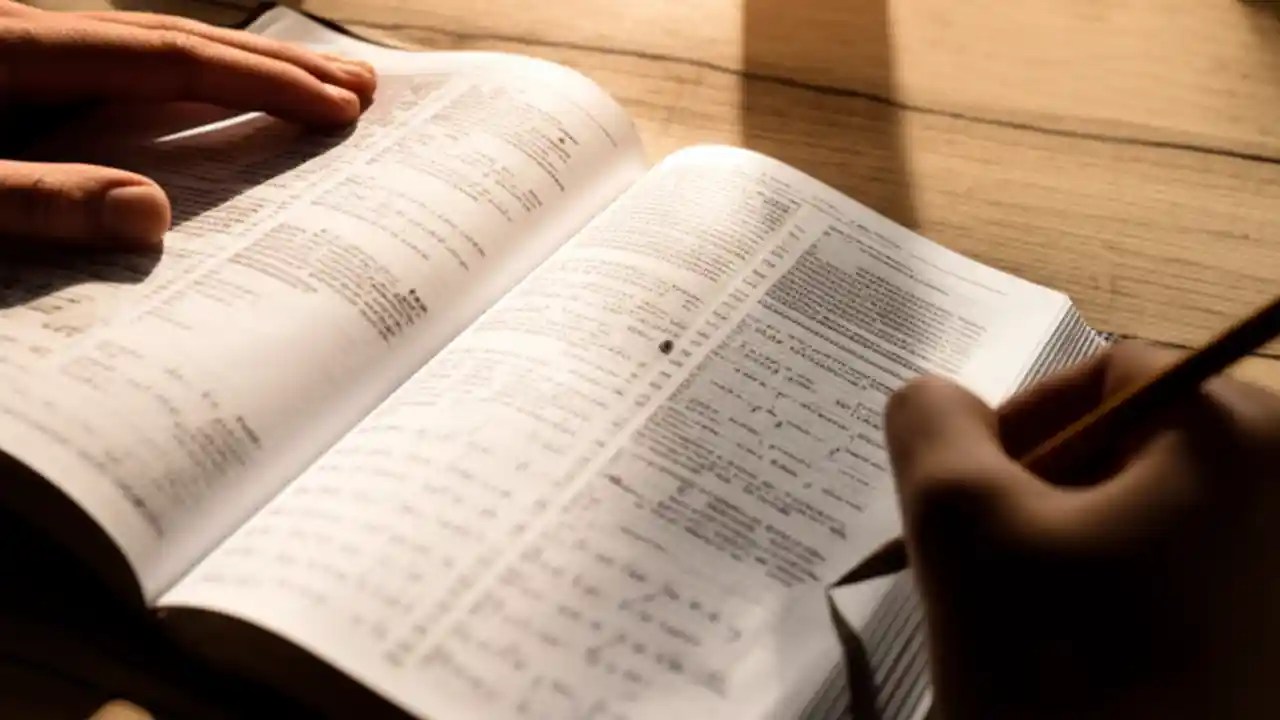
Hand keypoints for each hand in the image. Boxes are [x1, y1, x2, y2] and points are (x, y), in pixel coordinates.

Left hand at [0, 1, 376, 246]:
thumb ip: (37, 201)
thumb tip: (153, 216)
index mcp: (13, 52)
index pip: (169, 60)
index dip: (259, 83)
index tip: (337, 108)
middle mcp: (26, 38)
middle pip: (175, 38)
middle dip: (272, 64)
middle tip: (359, 86)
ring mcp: (15, 52)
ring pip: (148, 45)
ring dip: (232, 66)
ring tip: (306, 85)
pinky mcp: (3, 75)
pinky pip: (114, 67)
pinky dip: (179, 81)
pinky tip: (204, 101)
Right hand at [886, 341, 1279, 719]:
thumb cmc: (1065, 679)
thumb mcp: (961, 527)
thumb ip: (930, 426)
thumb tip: (938, 400)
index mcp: (1246, 438)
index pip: (1107, 374)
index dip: (1020, 427)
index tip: (973, 510)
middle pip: (1136, 445)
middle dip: (1046, 496)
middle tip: (999, 575)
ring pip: (1154, 516)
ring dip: (1076, 552)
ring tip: (1038, 630)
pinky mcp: (1270, 637)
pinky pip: (1186, 578)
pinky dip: (1124, 600)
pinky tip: (1086, 666)